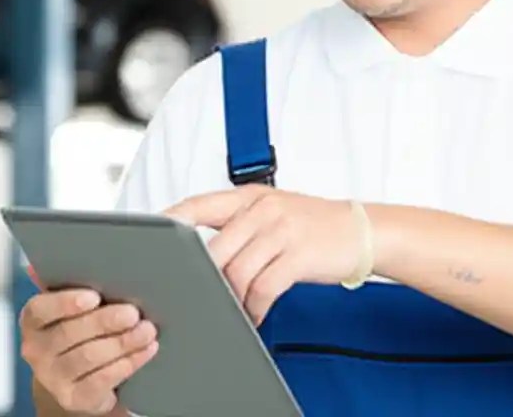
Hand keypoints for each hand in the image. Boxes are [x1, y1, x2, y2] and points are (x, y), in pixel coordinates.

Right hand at [18, 272, 158, 414]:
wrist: (78, 380)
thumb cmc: (78, 332)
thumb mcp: (70, 308)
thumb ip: (65, 283)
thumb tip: (43, 265)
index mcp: (33, 321)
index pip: (40, 309)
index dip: (65, 303)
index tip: (94, 297)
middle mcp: (36, 350)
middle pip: (69, 334)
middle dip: (105, 322)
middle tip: (133, 313)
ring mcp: (53, 377)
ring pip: (88, 357)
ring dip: (122, 343)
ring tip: (147, 331)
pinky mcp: (74, 398)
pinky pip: (102, 381)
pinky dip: (127, 364)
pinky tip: (145, 351)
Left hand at [164, 185, 362, 324]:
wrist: (363, 231)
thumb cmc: (313, 225)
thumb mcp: (273, 212)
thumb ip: (238, 225)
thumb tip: (201, 252)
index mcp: (249, 197)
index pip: (197, 205)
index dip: (170, 221)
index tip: (149, 239)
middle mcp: (261, 209)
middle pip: (213, 248)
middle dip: (202, 278)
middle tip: (195, 296)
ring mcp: (280, 230)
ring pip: (236, 272)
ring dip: (231, 299)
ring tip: (231, 311)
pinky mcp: (297, 255)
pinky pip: (263, 288)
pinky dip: (255, 308)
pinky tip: (254, 316)